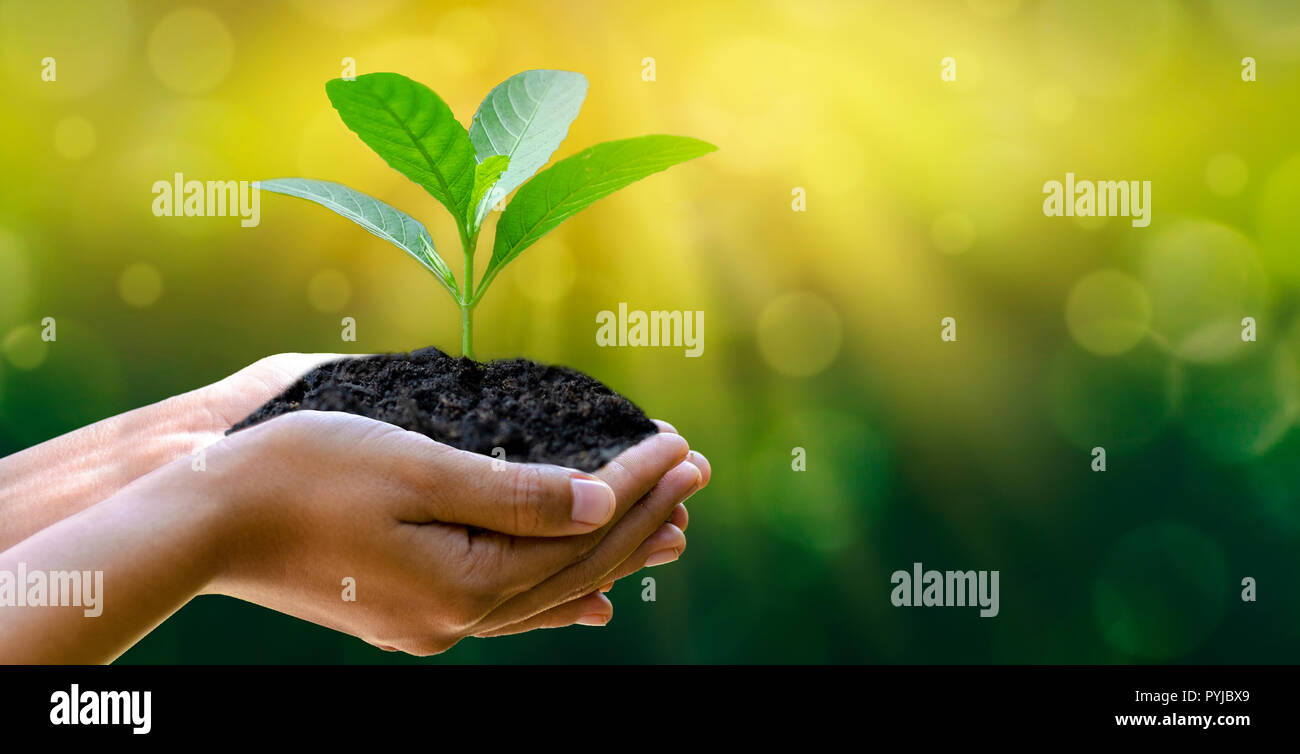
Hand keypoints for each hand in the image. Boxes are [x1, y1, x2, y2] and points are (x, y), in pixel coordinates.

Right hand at [195, 409, 706, 653]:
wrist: (205, 521)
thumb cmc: (303, 474)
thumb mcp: (417, 469)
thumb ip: (513, 494)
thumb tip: (598, 503)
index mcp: (465, 583)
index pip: (579, 531)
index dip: (635, 486)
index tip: (679, 445)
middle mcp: (458, 618)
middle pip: (575, 568)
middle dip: (639, 519)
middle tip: (695, 477)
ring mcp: (434, 624)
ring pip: (549, 592)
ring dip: (611, 557)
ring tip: (668, 532)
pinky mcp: (413, 616)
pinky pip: (511, 610)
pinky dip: (560, 595)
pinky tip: (592, 600)